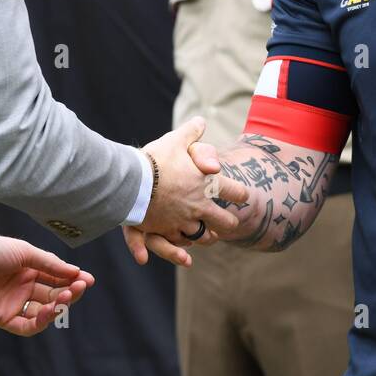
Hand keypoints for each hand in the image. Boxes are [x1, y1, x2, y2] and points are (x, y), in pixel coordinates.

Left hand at [0, 233, 93, 335]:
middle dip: (68, 291)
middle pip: (53, 294)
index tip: (87, 279)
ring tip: (65, 296)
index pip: (56, 278)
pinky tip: (51, 310)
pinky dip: (41, 321)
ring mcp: (14, 303)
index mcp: (29, 269)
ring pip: (43, 311)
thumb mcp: (25, 252)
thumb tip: (75, 271)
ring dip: (57, 306)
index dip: (72, 279)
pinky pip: (27, 325)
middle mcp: (23, 287)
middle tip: (78, 287)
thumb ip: (50, 264)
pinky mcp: (3, 318)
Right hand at [125, 118, 248, 265]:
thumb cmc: (156, 159)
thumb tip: (201, 121)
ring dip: (206, 238)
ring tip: (206, 236)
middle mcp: (199, 207)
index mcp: (208, 185)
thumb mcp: (175, 140)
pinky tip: (181, 254)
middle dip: (228, 223)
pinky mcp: (164, 232)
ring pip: (202, 237)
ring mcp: (182, 222)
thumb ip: (191, 132)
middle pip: (225, 222)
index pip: (235, 192)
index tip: (242, 195)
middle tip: (228, 223)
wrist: (132, 181)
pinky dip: (176, 250)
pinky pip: (175, 245)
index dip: (240, 193)